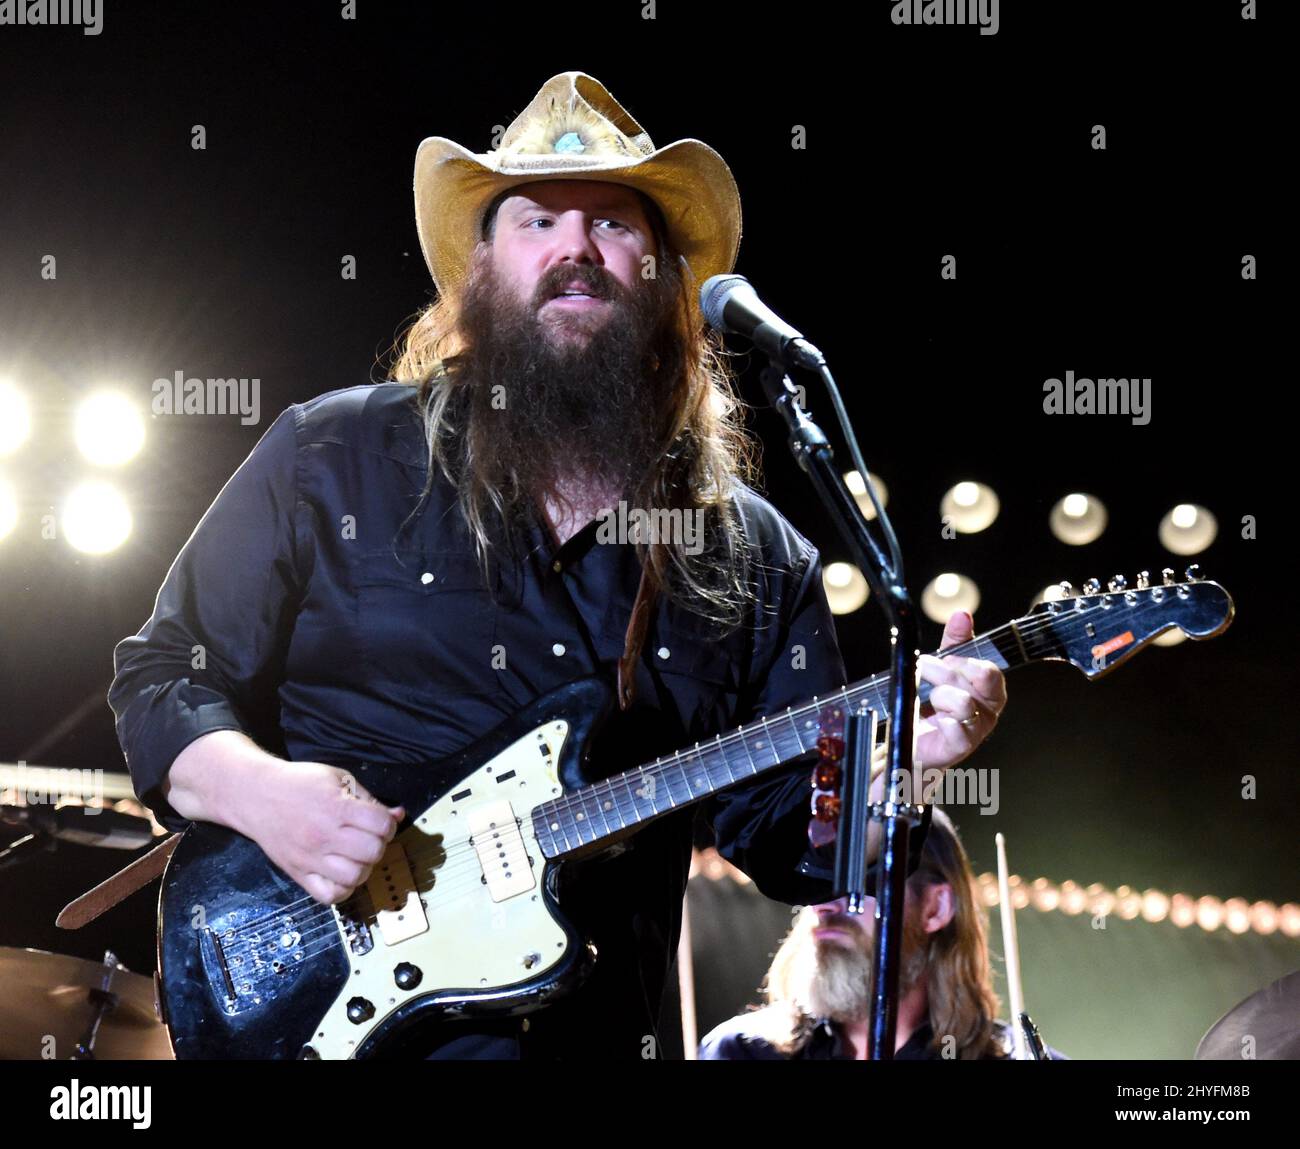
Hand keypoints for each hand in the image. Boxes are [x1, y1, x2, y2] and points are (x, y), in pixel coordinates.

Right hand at [239, 761, 404, 904]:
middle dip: (379, 844)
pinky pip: (329, 896)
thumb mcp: (337, 778)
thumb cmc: (299, 783)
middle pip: (372, 851)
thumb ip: (369, 799)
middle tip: (369, 838)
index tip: (380, 822)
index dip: (388, 823)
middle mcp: (323, 835)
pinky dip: (343, 889)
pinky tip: (343, 874)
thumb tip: (397, 815)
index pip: (381, 824)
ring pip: (355, 877)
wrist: (256, 795)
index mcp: (336, 807)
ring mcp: (309, 858)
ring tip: (356, 856)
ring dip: (364, 867)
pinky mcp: (298, 874)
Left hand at [914, 609, 1006, 771]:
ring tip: (927, 699)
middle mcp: (988, 709)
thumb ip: (954, 644)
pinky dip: (945, 723)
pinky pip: (958, 732)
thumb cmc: (932, 705)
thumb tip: (962, 615)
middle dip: (948, 670)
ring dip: (940, 695)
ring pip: (965, 702)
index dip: (967, 660)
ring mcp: (976, 730)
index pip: (990, 669)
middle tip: (925, 668)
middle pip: (980, 680)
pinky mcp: (960, 747)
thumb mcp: (942, 669)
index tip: (945, 658)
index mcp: (988, 689)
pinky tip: (936, 720)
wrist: (913, 741)